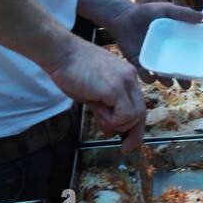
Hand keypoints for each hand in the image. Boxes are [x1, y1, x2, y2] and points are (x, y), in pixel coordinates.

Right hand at [46, 37, 145, 151]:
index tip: (128, 143)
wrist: (60, 54)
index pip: (138, 106)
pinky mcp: (115, 88)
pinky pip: (124, 115)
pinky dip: (112, 120)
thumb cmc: (71, 70)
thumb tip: (111, 130)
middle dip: (133, 134)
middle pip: (141, 113)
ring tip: (98, 113)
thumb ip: (105, 109)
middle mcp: (130, 78)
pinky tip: (99, 111)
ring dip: (116, 124)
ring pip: (134, 116)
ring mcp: (125, 82)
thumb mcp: (93, 93)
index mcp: (126, 77)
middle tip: (125, 148)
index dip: (134, 127)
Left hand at [106, 1, 202, 87]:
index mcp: (175, 44)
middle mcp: (165, 56)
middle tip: (186, 85)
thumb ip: (182, 13)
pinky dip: (148, 77)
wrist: (124, 16)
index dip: (195, 68)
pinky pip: (145, 75)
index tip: (201, 74)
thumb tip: (202, 17)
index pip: (188, 59)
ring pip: (161, 76)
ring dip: (166, 81)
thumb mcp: (165, 10)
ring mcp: (152, 61)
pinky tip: (151, 76)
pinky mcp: (139, 64)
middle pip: (177, 72)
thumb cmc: (146, 12)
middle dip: (183, 81)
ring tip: (169, 82)